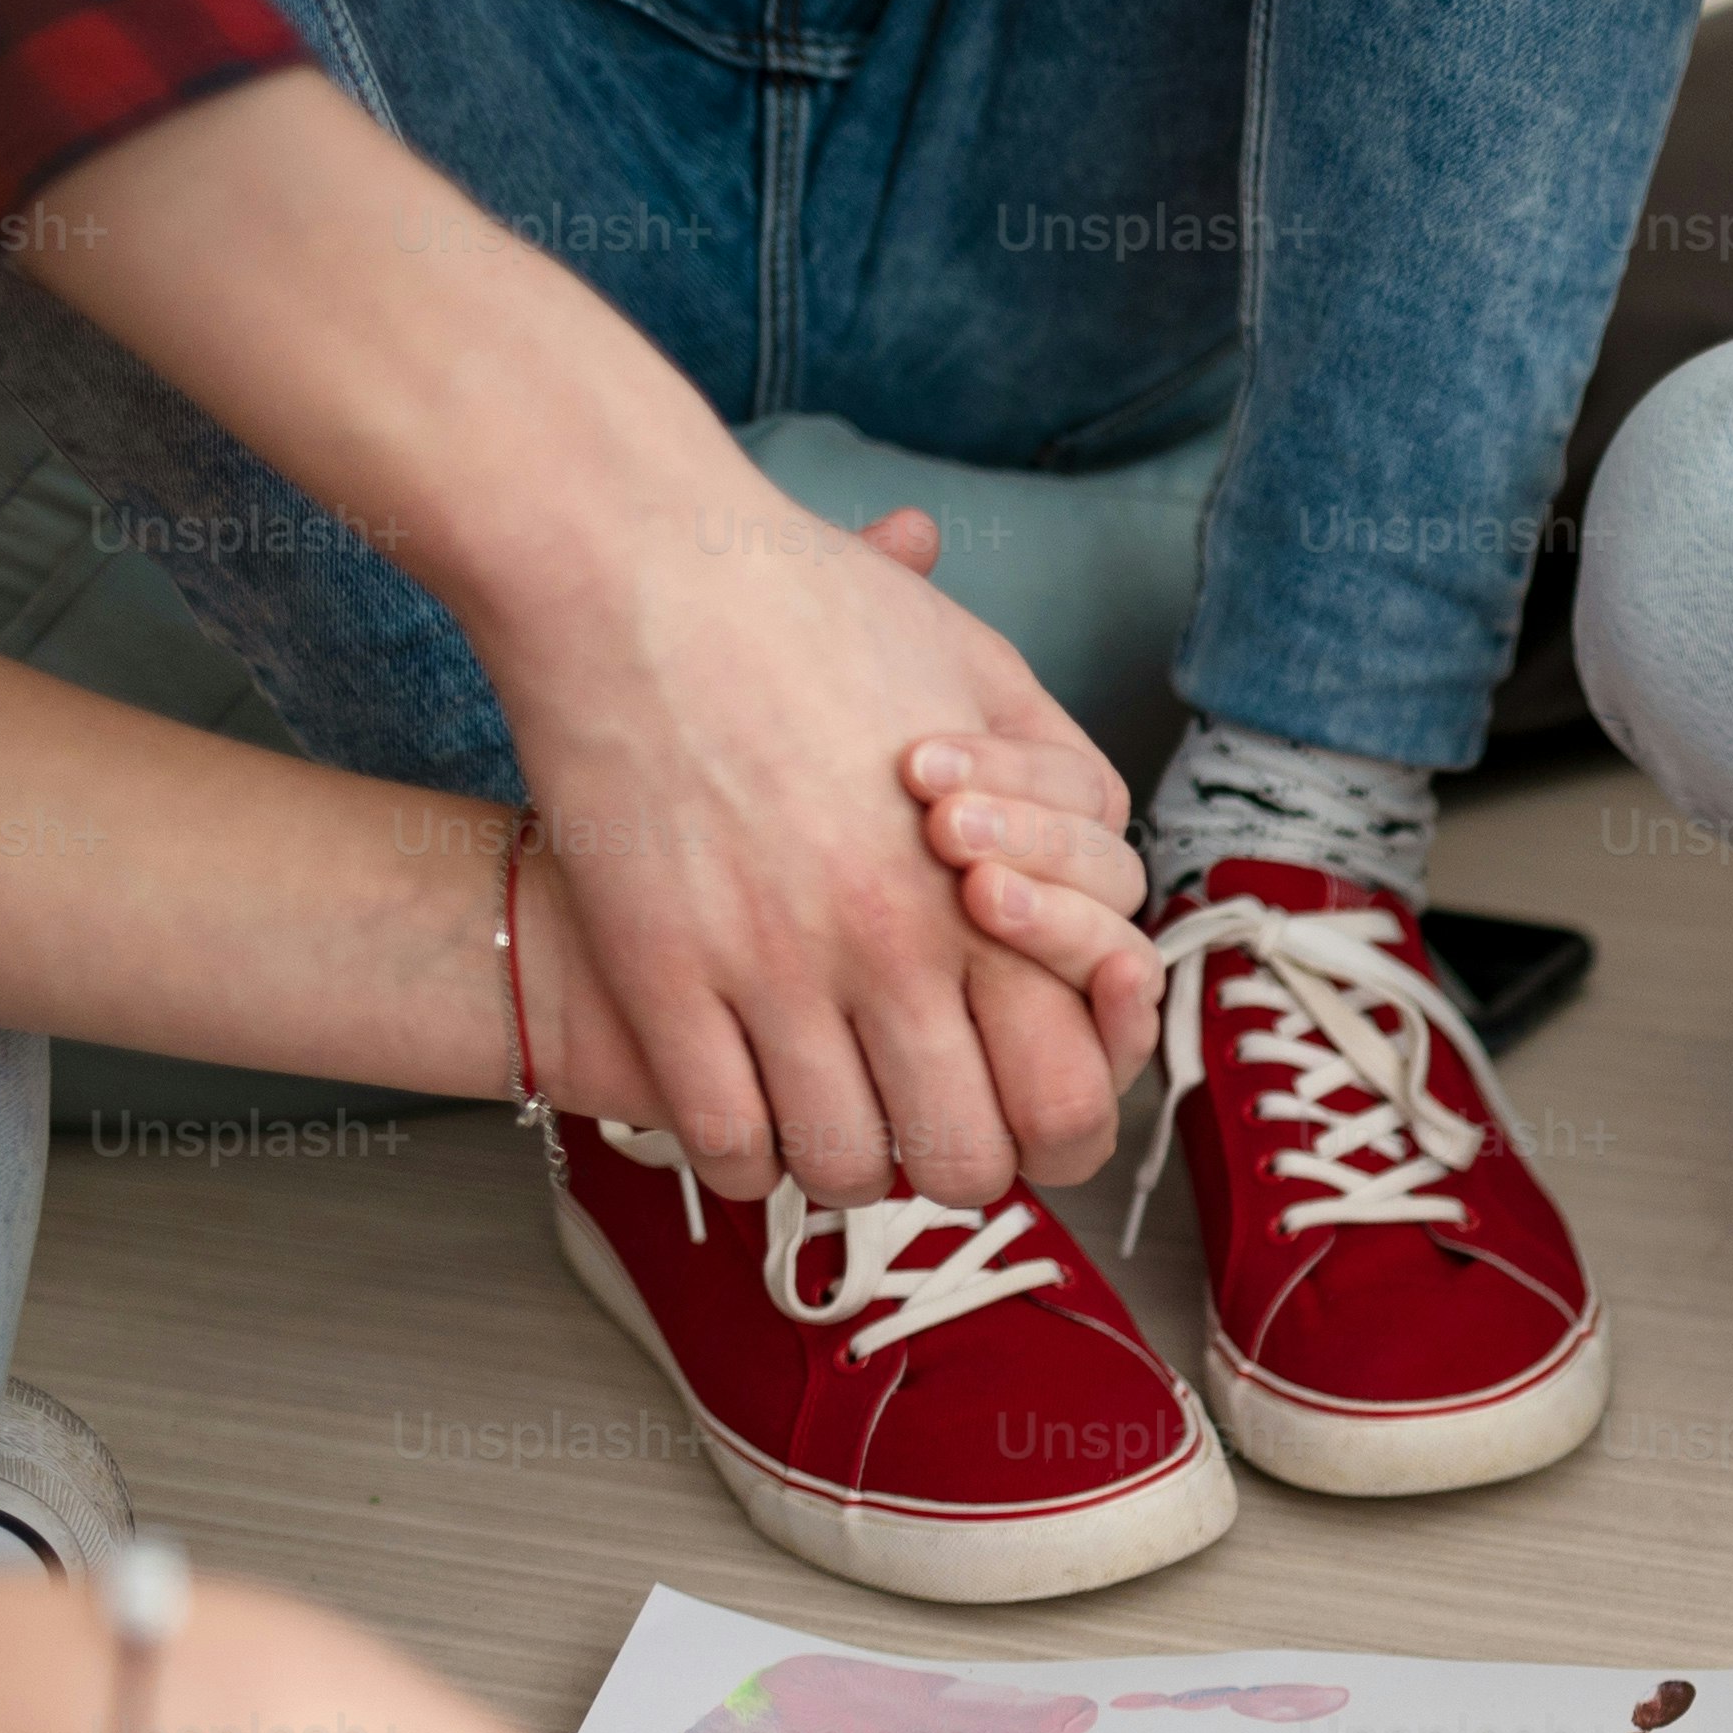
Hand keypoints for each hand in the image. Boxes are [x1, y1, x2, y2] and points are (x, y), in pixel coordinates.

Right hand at [473, 463, 1121, 1209]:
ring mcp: (774, 971)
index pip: (1067, 1094)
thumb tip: (1101, 877)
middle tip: (916, 1128)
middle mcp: (896, 952)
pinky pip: (722, 1140)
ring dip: (841, 1165)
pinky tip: (739, 1122)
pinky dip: (738, 1158)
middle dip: (950, 1164)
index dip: (1044, 1123)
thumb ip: (1059, 788)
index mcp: (991, 897)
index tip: (1005, 1097)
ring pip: (840, 1167)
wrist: (631, 565)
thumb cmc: (808, 605)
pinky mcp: (661, 975)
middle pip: (966, 1161)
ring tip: (825, 1124)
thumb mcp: (981, 675)